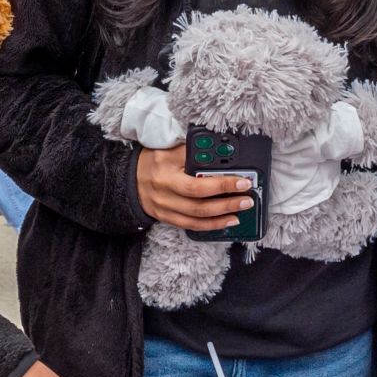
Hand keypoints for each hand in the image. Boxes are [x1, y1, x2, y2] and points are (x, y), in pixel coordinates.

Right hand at [135, 143, 253, 232]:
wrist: (128, 180)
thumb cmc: (152, 162)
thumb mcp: (168, 150)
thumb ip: (191, 152)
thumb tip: (219, 154)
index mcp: (165, 173)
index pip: (197, 183)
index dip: (222, 184)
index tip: (242, 181)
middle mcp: (165, 194)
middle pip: (199, 204)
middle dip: (227, 202)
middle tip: (247, 198)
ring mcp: (165, 209)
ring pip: (197, 218)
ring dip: (222, 217)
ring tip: (241, 211)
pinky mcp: (167, 219)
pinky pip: (191, 226)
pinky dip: (211, 226)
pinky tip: (227, 222)